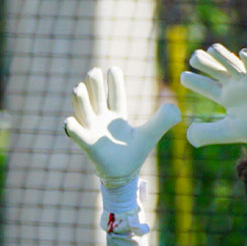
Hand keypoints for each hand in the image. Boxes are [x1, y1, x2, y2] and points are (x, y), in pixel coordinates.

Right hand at [63, 66, 180, 183]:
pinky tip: (70, 122)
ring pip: (83, 111)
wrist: (124, 177)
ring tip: (78, 88)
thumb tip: (176, 109)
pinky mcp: (87, 145)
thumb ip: (163, 120)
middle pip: (96, 98)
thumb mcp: (150, 134)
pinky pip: (77, 134)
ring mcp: (93, 131)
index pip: (115, 95)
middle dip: (94, 85)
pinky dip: (72, 128)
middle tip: (94, 71)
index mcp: (117, 115)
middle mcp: (102, 120)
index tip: (113, 69)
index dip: (114, 83)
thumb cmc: (134, 153)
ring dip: (80, 100)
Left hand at [179, 45, 246, 148]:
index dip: (194, 80)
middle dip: (205, 62)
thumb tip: (189, 135)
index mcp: (223, 95)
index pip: (205, 85)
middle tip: (194, 58)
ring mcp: (246, 82)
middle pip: (216, 70)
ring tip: (212, 49)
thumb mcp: (224, 132)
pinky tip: (243, 53)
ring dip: (223, 56)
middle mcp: (232, 85)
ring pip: (232, 65)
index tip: (183, 77)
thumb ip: (206, 134)